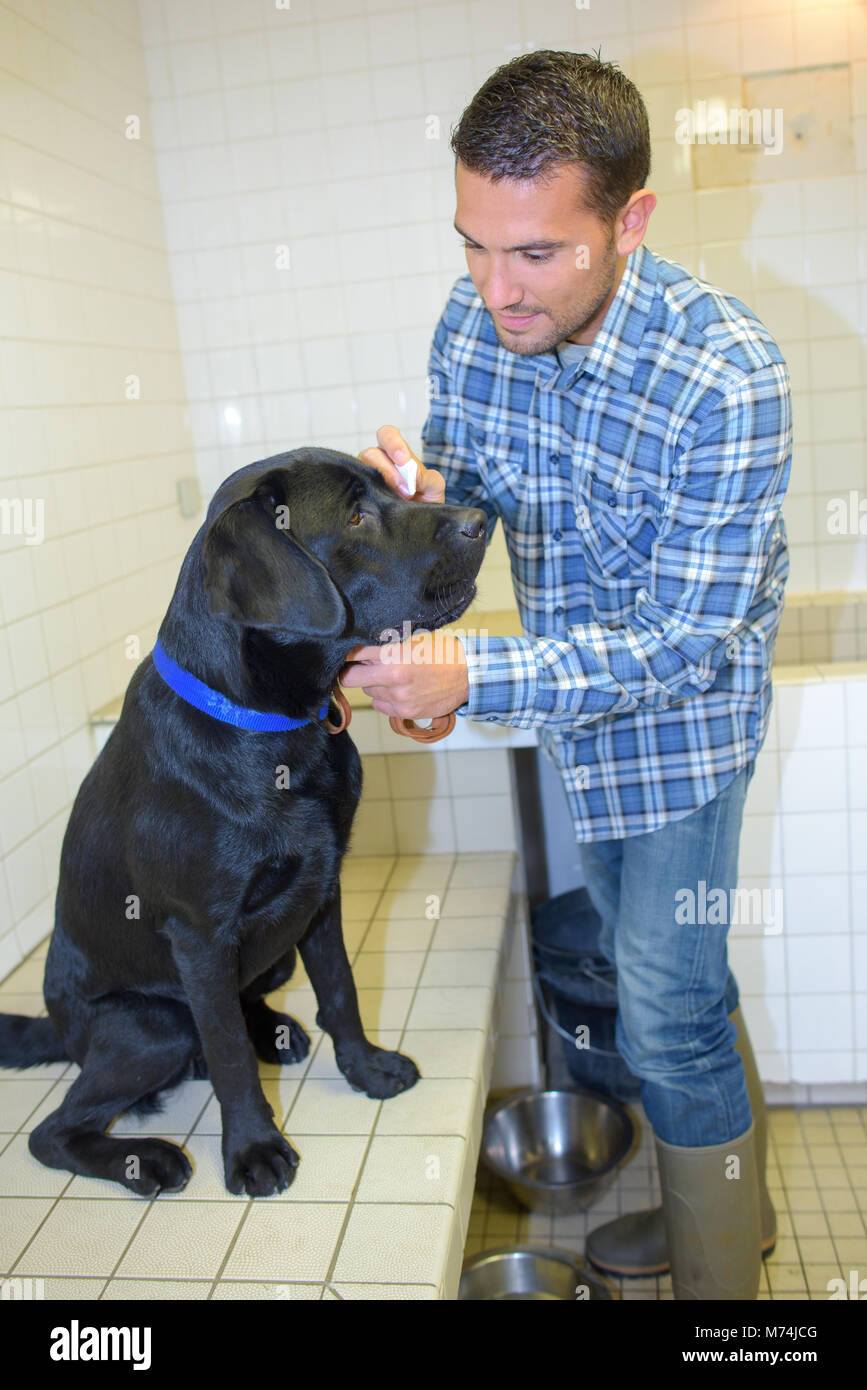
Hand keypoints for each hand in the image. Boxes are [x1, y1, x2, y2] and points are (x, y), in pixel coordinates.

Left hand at [339, 633, 468, 718]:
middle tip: (364, 667)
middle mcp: (393, 676)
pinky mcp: (405, 711)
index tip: (345, 657)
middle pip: (353, 678)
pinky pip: (380, 706)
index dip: (347, 656)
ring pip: (368, 692)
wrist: (466, 674)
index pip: (354, 655)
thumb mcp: (412, 641)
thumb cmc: (440, 653)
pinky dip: (385, 699)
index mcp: (393, 653)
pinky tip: (399, 690)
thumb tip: (358, 653)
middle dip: (356, 672)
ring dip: (374, 685)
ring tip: (392, 678)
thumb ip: (385, 647)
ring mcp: (398, 696)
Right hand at [358, 424, 445, 502]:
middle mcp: (376, 462)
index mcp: (394, 453)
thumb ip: (429, 478)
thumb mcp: (434, 489)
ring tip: (397, 500)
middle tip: (405, 490)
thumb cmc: (425, 501)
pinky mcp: (359, 498)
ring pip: (361, 472)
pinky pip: (356, 494)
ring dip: (380, 485)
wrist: (418, 525)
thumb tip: (413, 473)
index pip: (387, 434)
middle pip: (370, 453)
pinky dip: (368, 499)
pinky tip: (382, 508)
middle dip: (388, 470)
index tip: (404, 460)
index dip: (393, 443)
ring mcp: (366, 479)